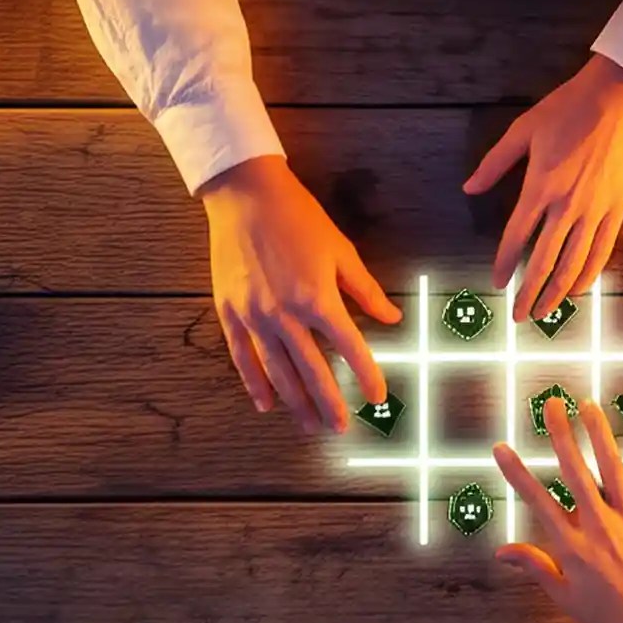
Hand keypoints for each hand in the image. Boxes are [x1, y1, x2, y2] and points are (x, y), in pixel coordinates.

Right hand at [201, 155, 400, 432]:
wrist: (246, 195)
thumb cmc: (298, 219)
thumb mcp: (341, 251)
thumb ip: (366, 290)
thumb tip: (392, 318)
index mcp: (318, 298)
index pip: (350, 348)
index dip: (367, 375)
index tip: (377, 396)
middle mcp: (286, 314)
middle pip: (312, 371)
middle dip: (329, 403)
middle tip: (341, 427)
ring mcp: (255, 316)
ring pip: (277, 372)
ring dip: (295, 403)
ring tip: (309, 426)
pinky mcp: (230, 312)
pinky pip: (243, 357)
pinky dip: (255, 383)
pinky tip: (266, 404)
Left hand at [464, 55, 622, 321]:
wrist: (618, 98)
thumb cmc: (567, 109)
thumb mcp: (523, 131)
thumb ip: (494, 164)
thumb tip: (469, 189)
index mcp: (539, 187)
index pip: (516, 237)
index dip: (504, 264)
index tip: (496, 284)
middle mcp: (566, 205)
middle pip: (543, 261)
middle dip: (528, 292)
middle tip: (518, 315)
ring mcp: (594, 210)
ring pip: (573, 264)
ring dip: (557, 293)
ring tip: (545, 313)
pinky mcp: (617, 209)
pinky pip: (601, 251)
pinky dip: (588, 275)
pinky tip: (577, 290)